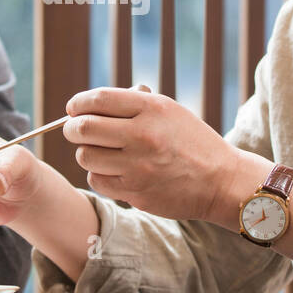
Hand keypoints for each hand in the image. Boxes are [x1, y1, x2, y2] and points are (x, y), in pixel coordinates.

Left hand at [64, 85, 242, 221]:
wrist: (220, 180)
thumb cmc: (191, 141)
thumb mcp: (169, 110)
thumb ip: (133, 103)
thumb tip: (88, 104)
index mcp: (152, 108)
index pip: (98, 99)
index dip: (77, 103)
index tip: (73, 109)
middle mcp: (143, 135)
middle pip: (83, 128)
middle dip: (72, 128)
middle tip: (75, 130)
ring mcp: (138, 166)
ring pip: (85, 156)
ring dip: (87, 153)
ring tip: (100, 152)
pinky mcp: (135, 192)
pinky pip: (96, 180)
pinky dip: (98, 175)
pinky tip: (112, 171)